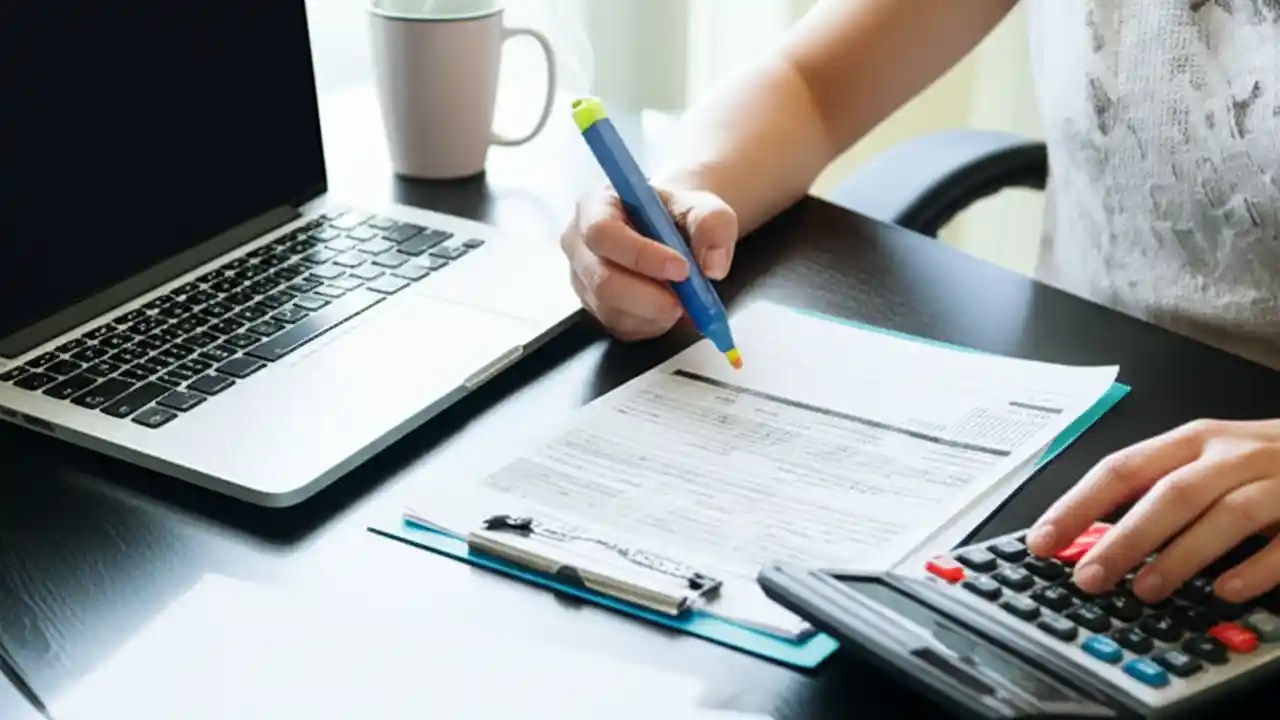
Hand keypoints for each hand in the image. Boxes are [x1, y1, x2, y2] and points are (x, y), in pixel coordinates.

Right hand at [560, 183, 737, 340]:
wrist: (670, 229)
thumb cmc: (675, 214)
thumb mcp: (703, 206)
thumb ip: (713, 224)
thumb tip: (712, 266)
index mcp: (595, 206)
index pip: (603, 233)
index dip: (640, 255)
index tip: (681, 268)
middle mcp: (579, 244)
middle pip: (602, 281)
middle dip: (651, 297)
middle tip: (688, 298)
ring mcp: (583, 280)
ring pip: (613, 311)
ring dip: (656, 313)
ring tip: (683, 298)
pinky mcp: (595, 308)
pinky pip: (621, 328)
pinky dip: (653, 324)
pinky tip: (668, 306)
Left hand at [1026, 419, 1279, 603]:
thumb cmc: (1262, 461)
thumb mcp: (1205, 461)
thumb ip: (1155, 490)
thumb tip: (1088, 536)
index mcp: (1192, 441)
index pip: (1121, 468)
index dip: (1077, 505)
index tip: (1040, 541)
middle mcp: (1231, 455)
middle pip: (1169, 493)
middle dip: (1125, 538)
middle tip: (1090, 578)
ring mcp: (1278, 481)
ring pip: (1225, 515)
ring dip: (1181, 555)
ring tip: (1145, 591)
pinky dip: (1255, 568)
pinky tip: (1224, 592)